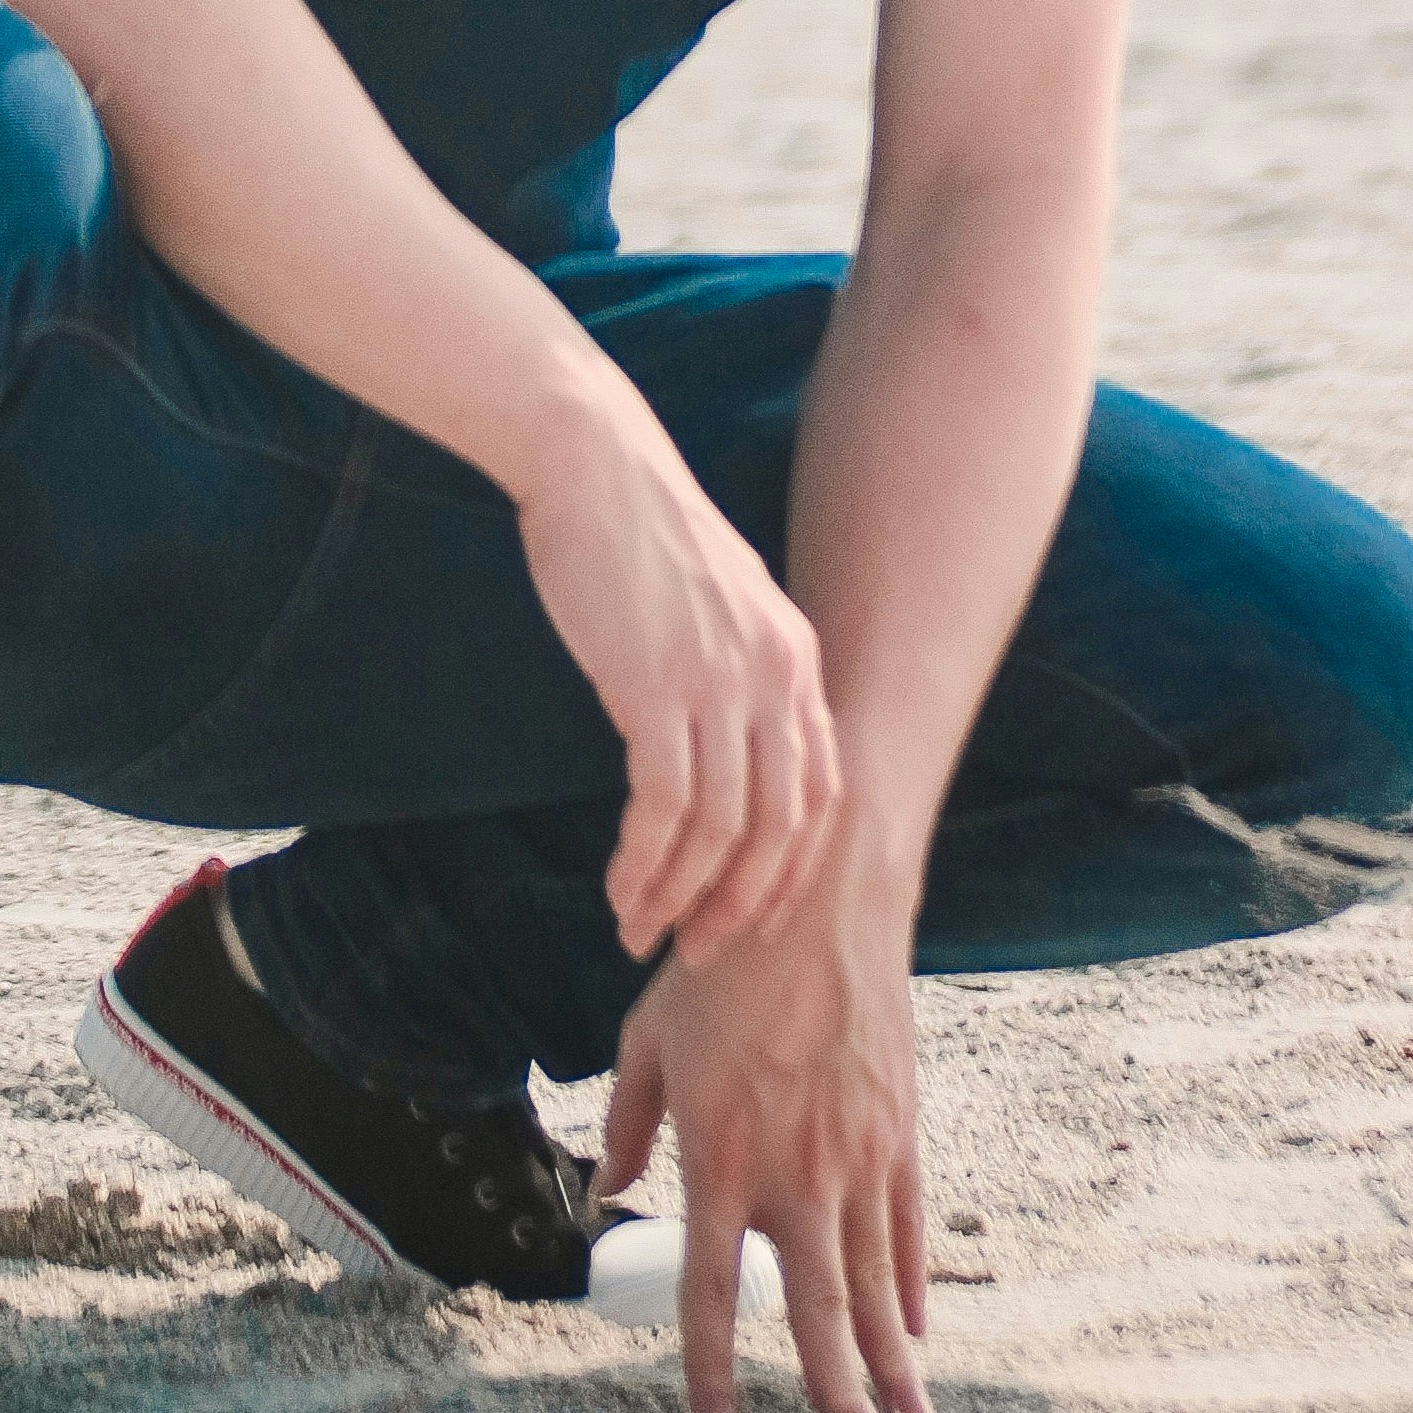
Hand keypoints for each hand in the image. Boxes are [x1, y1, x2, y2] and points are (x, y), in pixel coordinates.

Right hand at [509, 386, 839, 967]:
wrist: (592, 462)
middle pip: (784, 827)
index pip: (820, 793)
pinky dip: (644, 860)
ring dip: (680, 894)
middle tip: (698, 950)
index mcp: (797, 657)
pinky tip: (618, 885)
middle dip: (742, 904)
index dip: (790, 869)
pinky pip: (664, 806)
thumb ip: (737, 670)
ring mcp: (722, 683)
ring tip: (637, 927)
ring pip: (722, 829)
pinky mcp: (659, 688)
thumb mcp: (718, 603)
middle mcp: (776, 676)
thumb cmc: (639, 531)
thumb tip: (720, 744)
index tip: (748, 914)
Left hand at [600, 882, 933, 1412]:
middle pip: (813, 1312)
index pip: (708, 1291)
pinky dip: (914, 1284)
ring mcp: (855, 1159)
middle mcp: (792, 1175)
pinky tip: (921, 1330)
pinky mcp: (898, 1134)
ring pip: (875, 1284)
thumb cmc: (719, 966)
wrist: (817, 901)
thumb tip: (604, 1194)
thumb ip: (626, 1124)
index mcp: (718, 1159)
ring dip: (892, 1360)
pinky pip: (907, 1228)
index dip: (711, 1368)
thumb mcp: (646, 1040)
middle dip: (834, 1394)